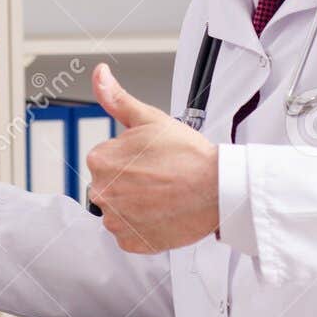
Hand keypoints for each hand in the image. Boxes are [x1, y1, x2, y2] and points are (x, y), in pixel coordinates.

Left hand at [87, 63, 219, 253]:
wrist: (218, 188)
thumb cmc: (187, 154)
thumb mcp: (149, 118)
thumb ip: (117, 98)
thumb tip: (99, 74)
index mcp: (100, 161)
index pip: (107, 160)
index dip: (131, 158)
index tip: (151, 160)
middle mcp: (101, 193)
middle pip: (111, 186)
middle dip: (130, 182)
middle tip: (160, 177)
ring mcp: (116, 220)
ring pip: (120, 210)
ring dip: (136, 205)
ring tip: (163, 196)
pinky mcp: (131, 242)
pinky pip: (130, 234)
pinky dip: (144, 227)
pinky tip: (162, 214)